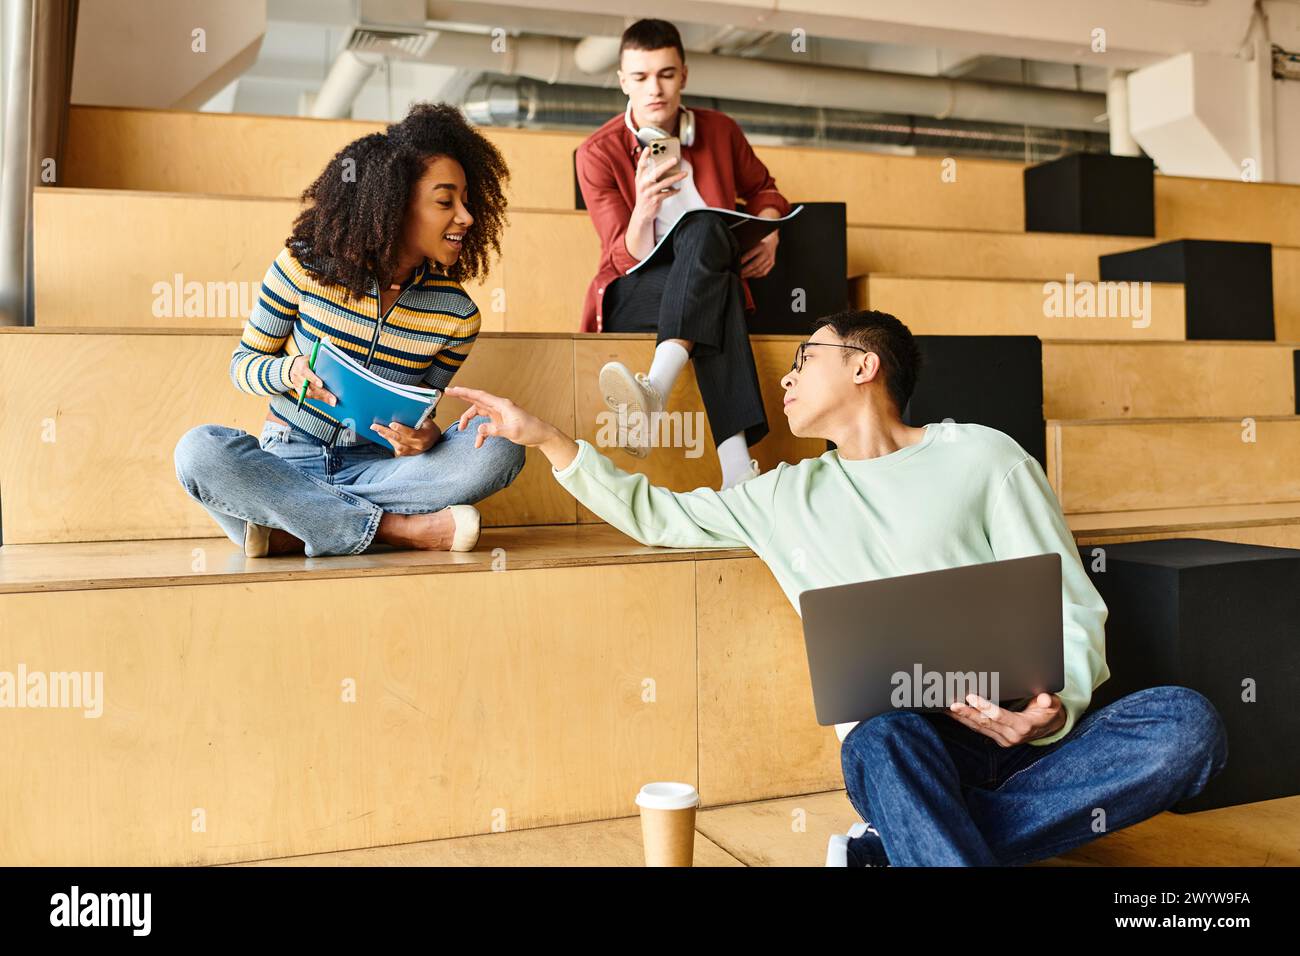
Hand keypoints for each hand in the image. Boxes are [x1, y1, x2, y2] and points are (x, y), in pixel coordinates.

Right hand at [288, 354, 337, 405]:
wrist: (294, 366)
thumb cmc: (308, 362)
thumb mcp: (313, 358)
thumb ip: (320, 363)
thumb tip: (332, 368)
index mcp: (300, 365)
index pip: (305, 372)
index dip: (313, 379)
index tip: (321, 384)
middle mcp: (297, 376)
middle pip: (309, 386)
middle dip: (322, 393)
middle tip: (333, 399)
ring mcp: (297, 384)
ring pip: (309, 393)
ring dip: (322, 398)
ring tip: (333, 401)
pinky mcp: (299, 391)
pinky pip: (308, 396)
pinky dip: (319, 398)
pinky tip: (327, 400)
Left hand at [370, 417, 441, 455]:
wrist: (436, 440)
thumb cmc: (430, 428)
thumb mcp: (426, 421)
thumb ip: (416, 418)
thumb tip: (400, 411)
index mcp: (425, 436)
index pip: (411, 433)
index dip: (401, 429)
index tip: (391, 424)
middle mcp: (419, 445)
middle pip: (400, 440)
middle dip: (386, 432)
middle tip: (375, 426)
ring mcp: (414, 451)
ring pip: (398, 446)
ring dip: (387, 437)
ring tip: (378, 430)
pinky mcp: (410, 454)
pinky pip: (398, 450)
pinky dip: (391, 442)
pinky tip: (386, 436)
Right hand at [445, 385, 558, 448]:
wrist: (542, 436)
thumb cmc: (531, 431)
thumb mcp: (512, 432)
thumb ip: (495, 430)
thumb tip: (479, 430)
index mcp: (501, 405)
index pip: (479, 396)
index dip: (464, 392)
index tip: (452, 389)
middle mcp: (499, 407)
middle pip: (476, 400)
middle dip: (462, 397)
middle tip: (447, 393)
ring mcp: (499, 414)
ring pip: (479, 413)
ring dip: (469, 420)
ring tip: (462, 429)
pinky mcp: (500, 422)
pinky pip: (485, 425)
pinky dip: (480, 433)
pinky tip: (479, 444)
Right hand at [631, 145, 688, 220]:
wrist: (642, 214)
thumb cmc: (645, 195)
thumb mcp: (643, 184)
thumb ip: (649, 174)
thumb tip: (664, 164)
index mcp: (640, 178)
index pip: (640, 165)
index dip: (644, 156)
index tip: (648, 148)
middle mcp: (643, 184)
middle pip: (656, 172)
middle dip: (666, 165)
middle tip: (675, 159)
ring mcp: (649, 192)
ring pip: (665, 182)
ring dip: (676, 177)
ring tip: (684, 174)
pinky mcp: (655, 200)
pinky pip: (667, 193)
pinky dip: (674, 191)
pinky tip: (679, 189)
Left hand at [739, 229, 777, 278]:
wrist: (773, 239)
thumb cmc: (761, 239)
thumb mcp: (755, 239)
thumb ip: (748, 246)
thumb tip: (738, 253)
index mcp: (761, 246)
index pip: (750, 254)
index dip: (743, 260)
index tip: (737, 264)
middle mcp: (766, 253)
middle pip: (755, 264)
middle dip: (746, 270)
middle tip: (739, 273)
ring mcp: (770, 259)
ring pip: (759, 270)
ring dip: (750, 274)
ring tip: (743, 276)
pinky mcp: (772, 263)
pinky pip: (764, 272)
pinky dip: (757, 275)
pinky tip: (751, 276)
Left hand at [946, 692, 1064, 746]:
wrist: (1049, 727)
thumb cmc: (1049, 712)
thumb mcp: (1054, 706)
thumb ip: (1049, 702)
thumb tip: (1045, 699)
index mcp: (1023, 726)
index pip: (999, 716)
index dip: (985, 706)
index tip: (971, 697)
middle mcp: (1011, 735)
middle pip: (984, 723)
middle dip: (967, 713)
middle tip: (951, 703)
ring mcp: (1002, 739)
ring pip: (978, 727)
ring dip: (961, 717)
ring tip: (945, 707)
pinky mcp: (996, 737)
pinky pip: (978, 729)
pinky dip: (965, 720)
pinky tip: (953, 713)